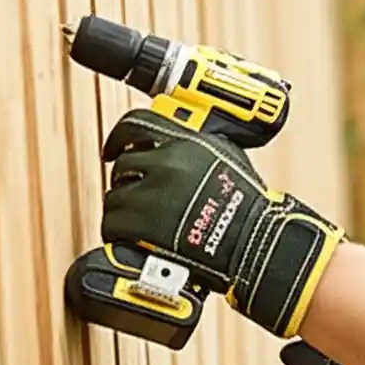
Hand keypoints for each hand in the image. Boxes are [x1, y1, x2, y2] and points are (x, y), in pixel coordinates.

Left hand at [99, 108, 344, 337]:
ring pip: (115, 196)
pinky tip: (133, 236)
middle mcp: (167, 162)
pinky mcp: (142, 223)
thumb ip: (197, 145)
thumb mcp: (227, 157)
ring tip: (140, 219)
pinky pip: (112, 223)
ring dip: (123, 208)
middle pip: (123, 165)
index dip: (118, 137)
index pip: (135, 124)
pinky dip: (118, 231)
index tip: (114, 149)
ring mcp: (153, 193)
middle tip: (136, 194)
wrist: (252, 241)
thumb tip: (177, 144)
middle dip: (127, 181)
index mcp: (187, 141)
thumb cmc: (248, 205)